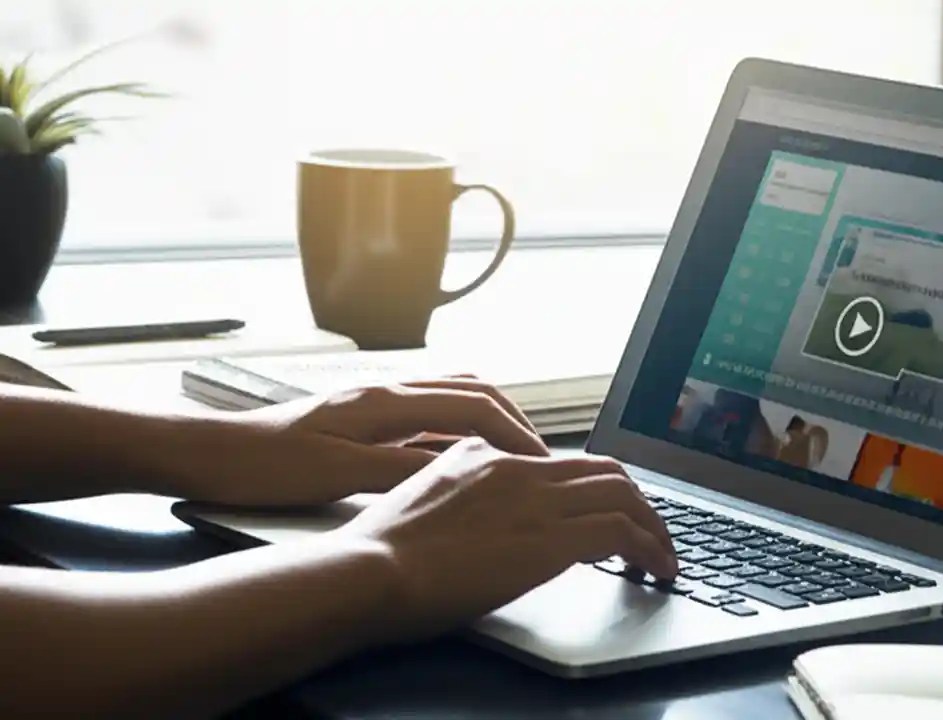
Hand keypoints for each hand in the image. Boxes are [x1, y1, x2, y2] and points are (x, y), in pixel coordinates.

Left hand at [167, 377, 547, 505]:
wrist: (211, 454)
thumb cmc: (266, 466)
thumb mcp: (340, 475)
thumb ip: (402, 469)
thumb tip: (460, 469)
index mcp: (385, 401)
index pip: (474, 406)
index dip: (515, 434)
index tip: (541, 463)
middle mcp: (385, 390)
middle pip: (471, 389)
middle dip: (512, 420)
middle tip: (538, 457)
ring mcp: (373, 401)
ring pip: (450, 398)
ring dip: (487, 422)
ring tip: (508, 458)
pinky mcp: (361, 418)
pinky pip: (426, 415)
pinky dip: (456, 433)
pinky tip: (456, 461)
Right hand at [337, 438, 677, 636]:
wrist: (369, 571)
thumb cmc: (381, 552)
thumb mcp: (419, 497)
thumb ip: (457, 489)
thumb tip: (478, 509)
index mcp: (484, 454)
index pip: (561, 461)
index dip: (595, 488)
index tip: (607, 512)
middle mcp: (518, 468)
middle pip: (603, 470)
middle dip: (637, 501)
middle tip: (649, 531)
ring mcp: (537, 500)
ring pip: (622, 494)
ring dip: (653, 525)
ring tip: (663, 555)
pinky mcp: (551, 538)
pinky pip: (622, 531)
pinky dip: (650, 548)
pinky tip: (656, 569)